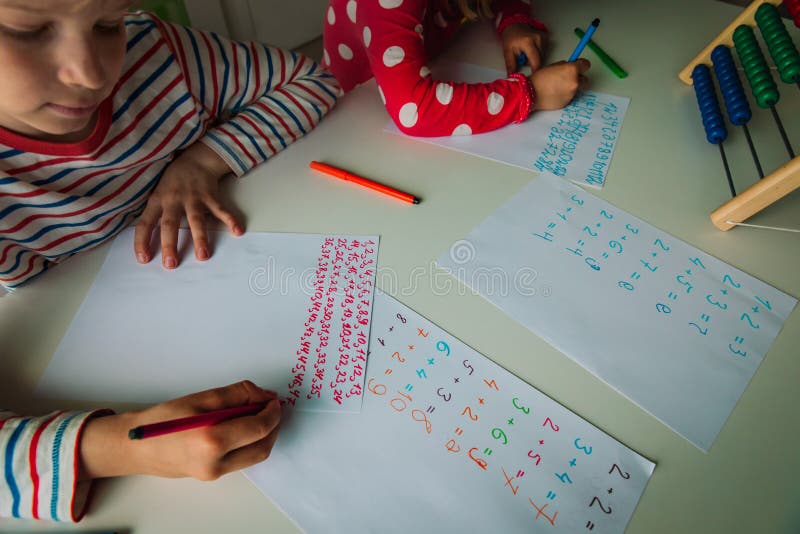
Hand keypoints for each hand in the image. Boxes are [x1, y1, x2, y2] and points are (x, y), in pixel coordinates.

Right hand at [79, 381, 281, 480]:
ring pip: (254, 456)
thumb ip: (237, 395)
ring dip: (263, 435)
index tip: (274, 399)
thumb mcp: (201, 398)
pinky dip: (249, 443)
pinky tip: (243, 426)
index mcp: (212, 442)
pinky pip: (241, 460)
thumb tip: (264, 396)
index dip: (272, 412)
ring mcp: (214, 474)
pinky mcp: (212, 477)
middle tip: (271, 406)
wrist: (135, 447)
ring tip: (258, 414)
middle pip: (262, 446)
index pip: (258, 427)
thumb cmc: (162, 420)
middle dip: (273, 425)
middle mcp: (215, 463)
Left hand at [134, 142, 242, 268]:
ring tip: (203, 256)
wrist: (195, 159)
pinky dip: (230, 220)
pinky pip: (220, 210)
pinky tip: (237, 231)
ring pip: (195, 220)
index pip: (145, 223)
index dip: (142, 241)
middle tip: (171, 265)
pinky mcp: (210, 196)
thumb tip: (148, 242)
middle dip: (170, 245)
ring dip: (199, 238)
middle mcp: (173, 200)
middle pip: (169, 224)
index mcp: (158, 201)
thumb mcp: (158, 194)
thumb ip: (154, 215)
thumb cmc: (174, 181)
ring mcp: (193, 198)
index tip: (144, 259)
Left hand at [502, 23, 546, 73]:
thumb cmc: (510, 37)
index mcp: (528, 42)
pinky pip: (544, 51)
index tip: (532, 76)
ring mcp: (543, 37)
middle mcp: (538, 39)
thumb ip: (511, 64)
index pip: (536, 62)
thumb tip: (512, 76)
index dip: (535, 71)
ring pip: (543, 56)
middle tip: (524, 60)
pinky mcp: (546, 37)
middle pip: (540, 60)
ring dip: (535, 58)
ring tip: (527, 53)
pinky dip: (538, 53)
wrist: (514, 24)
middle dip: (533, 64)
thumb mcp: (507, 51)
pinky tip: (532, 50)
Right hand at [530, 59, 590, 110]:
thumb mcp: (553, 66)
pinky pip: (570, 96)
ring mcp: (572, 93)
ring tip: (557, 87)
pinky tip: (555, 93)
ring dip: (570, 87)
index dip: (581, 66)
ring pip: (576, 89)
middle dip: (577, 78)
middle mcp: (575, 82)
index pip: (586, 65)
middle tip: (567, 78)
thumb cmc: (540, 78)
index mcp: (572, 70)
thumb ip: (565, 66)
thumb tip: (570, 67)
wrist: (531, 93)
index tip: (578, 67)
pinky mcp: (568, 102)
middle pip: (584, 79)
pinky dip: (565, 95)